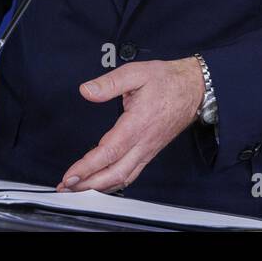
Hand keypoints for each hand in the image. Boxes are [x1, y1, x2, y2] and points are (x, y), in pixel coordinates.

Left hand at [57, 57, 204, 191]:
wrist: (194, 89)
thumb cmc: (167, 81)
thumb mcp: (136, 72)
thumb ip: (109, 83)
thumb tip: (87, 91)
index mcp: (137, 123)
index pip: (109, 152)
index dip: (88, 167)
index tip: (70, 175)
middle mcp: (143, 142)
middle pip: (115, 173)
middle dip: (89, 184)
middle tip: (67, 187)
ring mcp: (148, 150)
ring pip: (124, 177)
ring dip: (99, 187)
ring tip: (78, 188)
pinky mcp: (150, 151)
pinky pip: (131, 173)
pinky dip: (114, 183)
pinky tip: (101, 183)